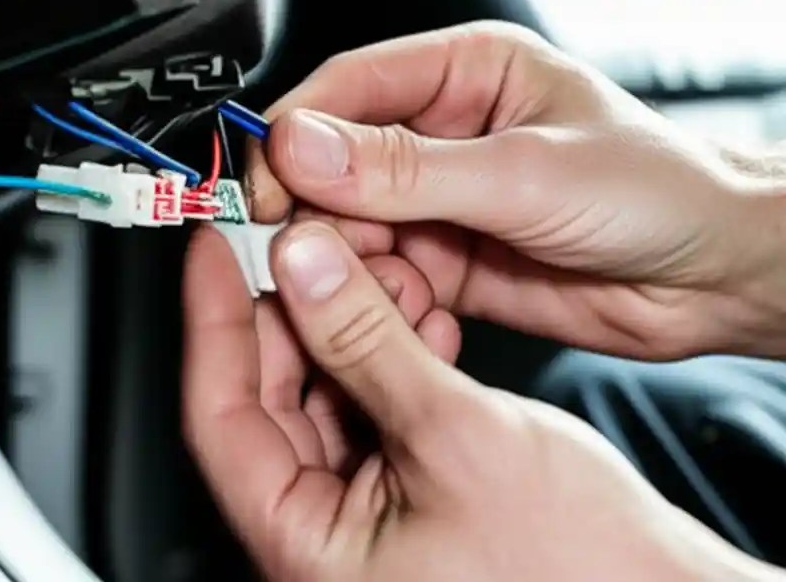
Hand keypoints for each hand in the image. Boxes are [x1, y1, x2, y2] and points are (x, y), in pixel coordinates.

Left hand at [182, 223, 780, 581]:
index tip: (214, 246)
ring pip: (326, 400)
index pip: (218, 411)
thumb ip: (366, 342)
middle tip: (312, 243)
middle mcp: (320, 539)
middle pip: (271, 398)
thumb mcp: (455, 434)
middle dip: (297, 312)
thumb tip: (303, 269)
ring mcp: (366, 525)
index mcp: (301, 544)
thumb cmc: (578, 571)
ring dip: (351, 329)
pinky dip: (391, 363)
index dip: (212, 317)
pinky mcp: (411, 505)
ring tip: (384, 274)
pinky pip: (375, 419)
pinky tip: (422, 321)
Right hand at [247, 22, 785, 359]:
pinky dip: (374, 297)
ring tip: (359, 289)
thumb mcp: (525, 173)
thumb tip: (304, 147)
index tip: (264, 185)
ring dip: (345, 260)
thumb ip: (408, 167)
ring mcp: (441, 201)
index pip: (346, 88)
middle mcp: (443, 133)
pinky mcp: (446, 261)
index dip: (295, 135)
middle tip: (302, 251)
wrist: (720, 279)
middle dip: (314, 209)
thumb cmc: (660, 193)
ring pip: (350, 225)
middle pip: (334, 163)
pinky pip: (381, 275)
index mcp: (464, 73)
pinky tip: (396, 310)